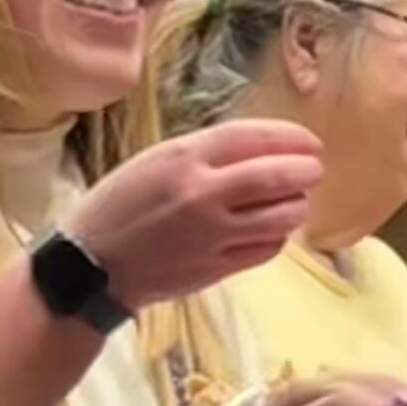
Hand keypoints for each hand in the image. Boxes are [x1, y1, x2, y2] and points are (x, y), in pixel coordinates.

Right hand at [64, 119, 323, 309]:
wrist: (92, 264)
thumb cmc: (118, 206)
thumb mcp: (154, 162)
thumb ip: (204, 155)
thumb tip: (259, 150)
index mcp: (183, 158)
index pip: (252, 138)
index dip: (289, 137)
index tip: (309, 141)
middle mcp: (202, 194)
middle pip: (276, 177)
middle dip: (305, 171)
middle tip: (314, 170)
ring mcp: (213, 235)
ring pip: (280, 217)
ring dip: (297, 206)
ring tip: (297, 201)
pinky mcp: (217, 267)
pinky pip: (266, 249)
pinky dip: (278, 237)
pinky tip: (273, 230)